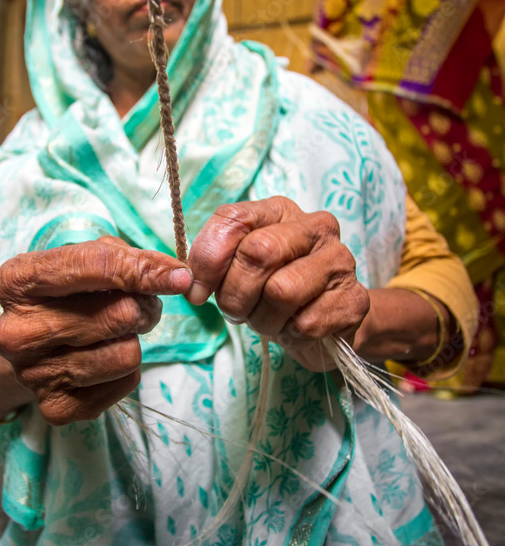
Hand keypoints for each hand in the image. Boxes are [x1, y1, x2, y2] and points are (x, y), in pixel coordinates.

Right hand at [0, 237, 191, 423]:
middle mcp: (16, 331)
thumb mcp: (86, 260)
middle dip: (141, 308)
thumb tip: (176, 277)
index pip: (95, 266)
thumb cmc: (65, 294)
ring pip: (127, 354)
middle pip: (120, 314)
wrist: (30, 349)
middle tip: (133, 308)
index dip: (147, 269)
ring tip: (116, 334)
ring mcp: (32, 374)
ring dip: (134, 340)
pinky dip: (126, 370)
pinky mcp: (54, 408)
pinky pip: (125, 383)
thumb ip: (129, 259)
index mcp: (18, 281)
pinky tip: (103, 359)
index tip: (180, 276)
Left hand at [186, 197, 369, 370]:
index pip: (233, 219)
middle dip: (235, 293)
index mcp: (280, 210)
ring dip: (262, 319)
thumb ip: (212, 262)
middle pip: (258, 253)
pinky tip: (293, 328)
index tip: (198, 289)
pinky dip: (289, 335)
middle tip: (236, 310)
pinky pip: (305, 324)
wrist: (326, 322)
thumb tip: (191, 283)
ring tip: (268, 319)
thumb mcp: (238, 267)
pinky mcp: (354, 301)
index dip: (208, 258)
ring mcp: (340, 261)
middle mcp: (315, 227)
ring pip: (281, 291)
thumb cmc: (273, 288)